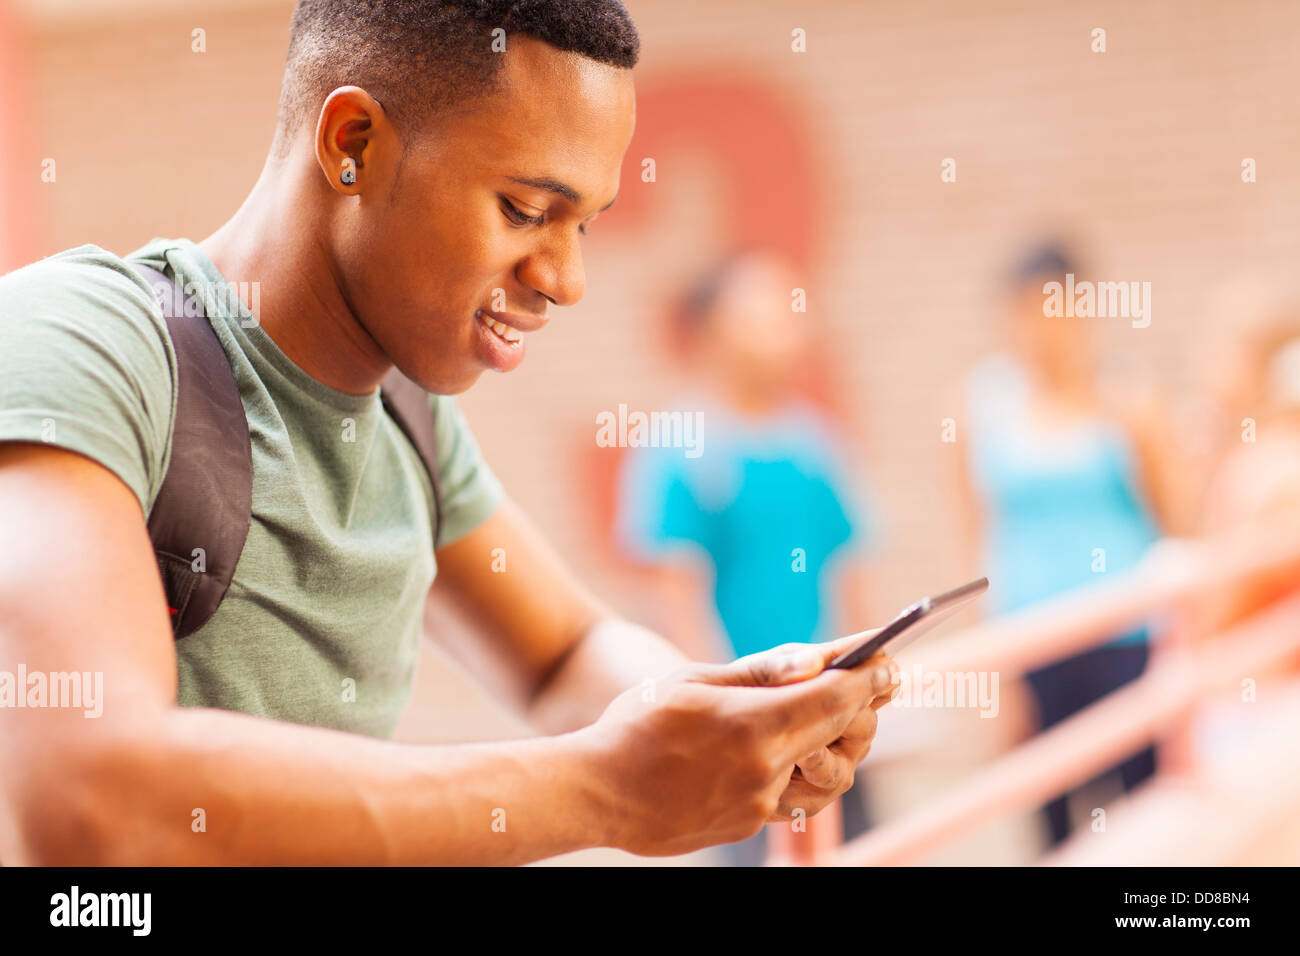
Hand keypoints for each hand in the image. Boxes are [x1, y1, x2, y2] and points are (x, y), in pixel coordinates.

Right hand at [583, 638, 898, 856]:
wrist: (595, 791)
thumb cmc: (637, 722)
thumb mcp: (694, 678)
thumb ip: (760, 670)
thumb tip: (817, 659)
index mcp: (755, 726)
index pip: (839, 698)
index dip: (871, 678)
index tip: (890, 662)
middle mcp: (766, 772)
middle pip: (845, 742)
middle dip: (863, 711)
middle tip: (865, 688)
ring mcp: (757, 807)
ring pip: (828, 781)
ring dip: (838, 747)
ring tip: (829, 721)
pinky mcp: (744, 827)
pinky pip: (791, 799)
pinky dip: (799, 772)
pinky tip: (783, 752)